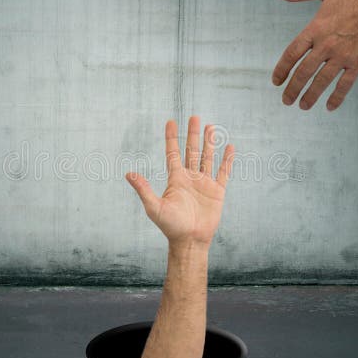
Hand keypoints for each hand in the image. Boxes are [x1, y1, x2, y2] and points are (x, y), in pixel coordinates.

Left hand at [126, 116, 233, 247]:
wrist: (190, 241)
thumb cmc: (170, 226)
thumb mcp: (154, 207)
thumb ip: (143, 189)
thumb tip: (128, 174)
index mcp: (175, 179)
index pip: (173, 153)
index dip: (172, 138)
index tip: (171, 122)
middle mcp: (190, 178)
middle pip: (191, 151)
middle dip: (193, 134)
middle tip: (195, 117)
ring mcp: (204, 184)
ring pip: (207, 158)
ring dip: (209, 143)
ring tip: (211, 127)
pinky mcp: (217, 191)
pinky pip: (223, 172)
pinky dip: (226, 160)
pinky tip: (229, 147)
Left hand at [271, 0, 357, 110]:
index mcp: (316, 29)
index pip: (292, 53)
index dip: (282, 69)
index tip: (276, 81)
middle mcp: (326, 45)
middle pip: (303, 72)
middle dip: (292, 89)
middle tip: (286, 100)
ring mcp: (343, 56)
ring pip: (321, 82)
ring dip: (310, 96)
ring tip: (302, 106)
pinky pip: (345, 84)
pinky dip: (337, 97)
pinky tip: (330, 107)